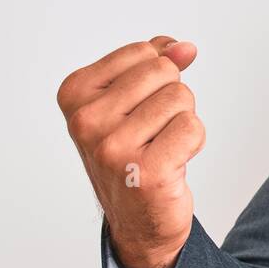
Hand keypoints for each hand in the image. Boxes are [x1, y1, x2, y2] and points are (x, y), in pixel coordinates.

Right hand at [57, 36, 203, 267]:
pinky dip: (193, 142)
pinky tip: (173, 163)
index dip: (158, 77)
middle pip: (164, 72)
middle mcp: (86, 121)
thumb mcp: (133, 99)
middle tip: (154, 132)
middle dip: (172, 98)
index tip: (139, 110)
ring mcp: (113, 148)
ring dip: (182, 121)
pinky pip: (193, 127)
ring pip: (181, 98)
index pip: (144, 53)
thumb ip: (157, 62)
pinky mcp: (145, 172)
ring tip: (162, 147)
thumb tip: (185, 47)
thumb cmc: (134, 153)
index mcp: (75, 94)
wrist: (140, 220)